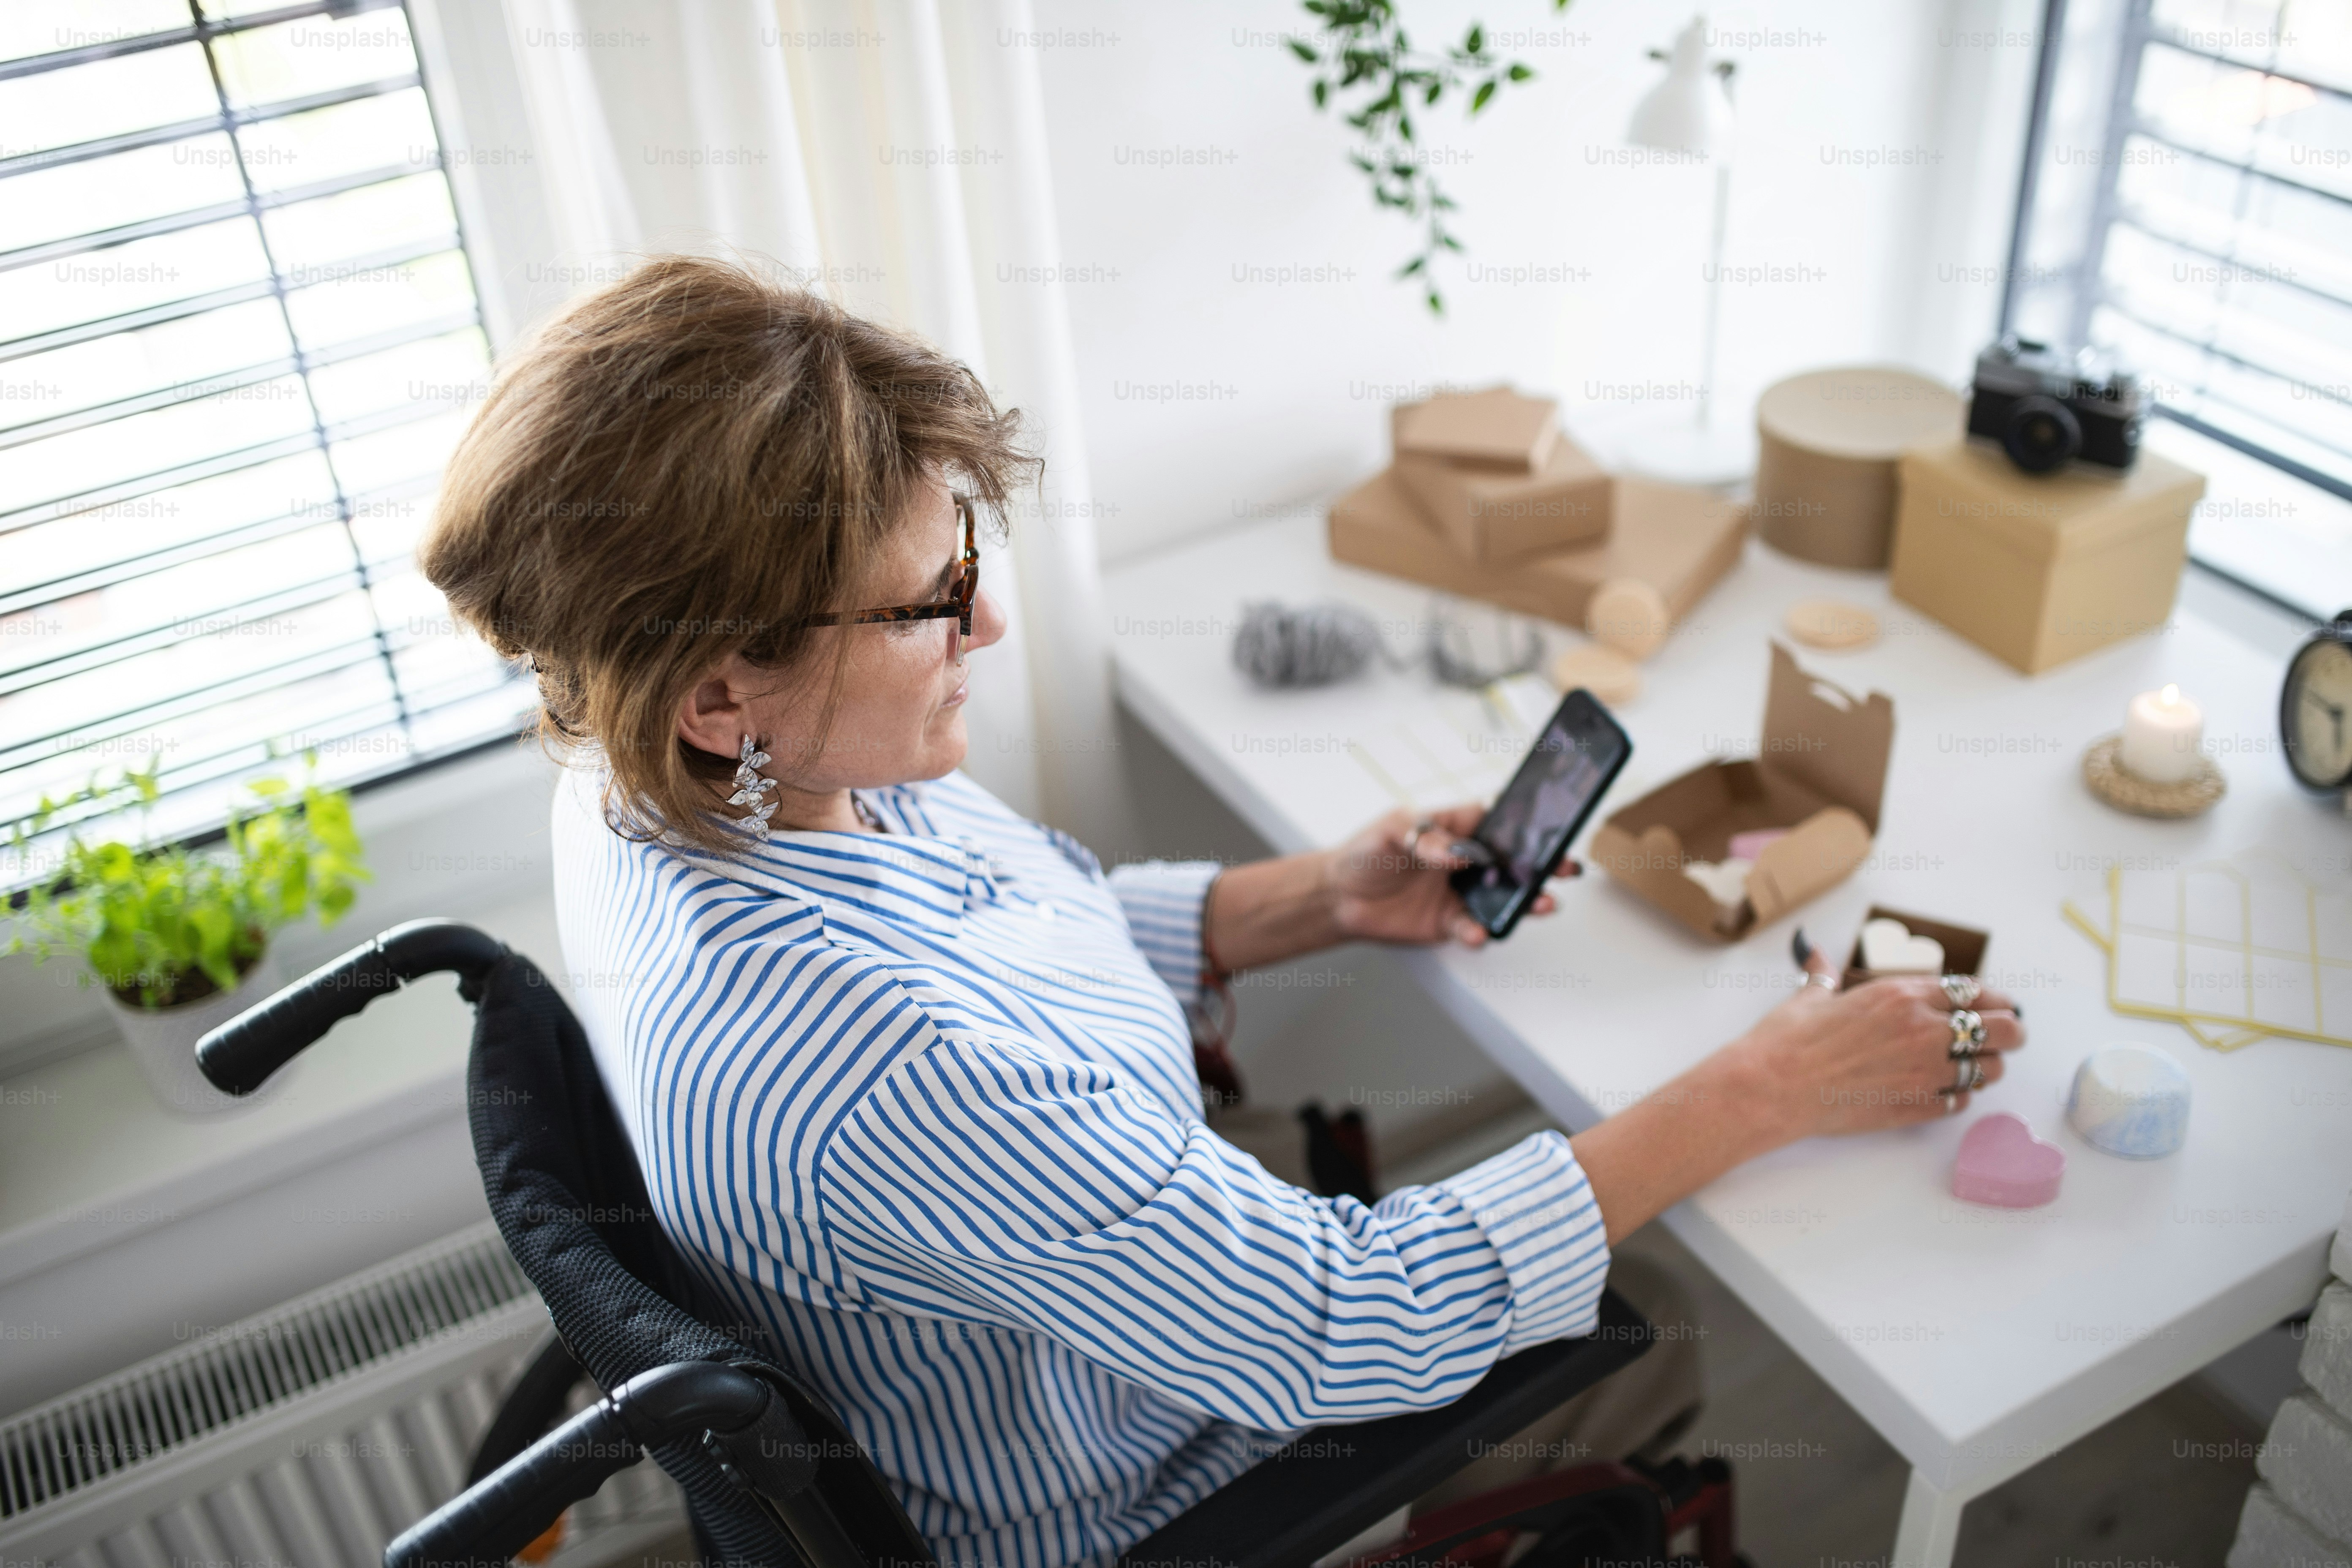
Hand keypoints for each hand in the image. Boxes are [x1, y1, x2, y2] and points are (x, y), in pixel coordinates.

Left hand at [1326, 805, 1580, 949]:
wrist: (1337, 897)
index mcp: (1456, 828)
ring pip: (1503, 897)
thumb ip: (1428, 839)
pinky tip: (1478, 931)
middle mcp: (1466, 860)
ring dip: (1525, 901)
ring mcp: (1461, 892)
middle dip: (1542, 864)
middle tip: (1566, 868)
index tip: (1551, 825)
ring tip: (1542, 904)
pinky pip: (1472, 927)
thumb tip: (1460, 853)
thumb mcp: (1392, 831)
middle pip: (1512, 861)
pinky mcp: (1449, 921)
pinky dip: (1478, 931)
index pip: (1498, 820)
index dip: (1525, 823)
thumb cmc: (1365, 852)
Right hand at [1723, 944, 2027, 1141]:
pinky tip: (1940, 1092)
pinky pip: (1961, 1102)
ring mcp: (1924, 1072)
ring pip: (1991, 1070)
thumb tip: (1813, 952)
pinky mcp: (1916, 1107)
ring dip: (1986, 1067)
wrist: (1771, 1087)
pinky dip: (1957, 1096)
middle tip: (2002, 1038)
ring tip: (1969, 1067)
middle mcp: (1923, 1030)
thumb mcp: (1810, 997)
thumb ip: (1823, 974)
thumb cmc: (1786, 1040)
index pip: (1975, 992)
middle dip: (2010, 1033)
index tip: (1998, 1006)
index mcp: (1901, 995)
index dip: (1994, 1000)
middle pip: (2004, 1030)